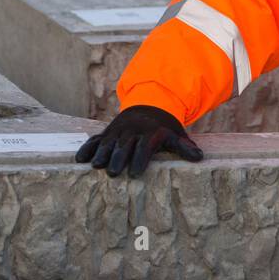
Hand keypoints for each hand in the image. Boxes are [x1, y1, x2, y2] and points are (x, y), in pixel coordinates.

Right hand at [74, 104, 202, 176]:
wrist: (148, 105)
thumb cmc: (163, 128)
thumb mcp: (176, 134)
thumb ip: (184, 147)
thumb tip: (199, 157)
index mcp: (150, 133)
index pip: (145, 147)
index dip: (140, 160)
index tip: (136, 174)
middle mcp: (133, 131)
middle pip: (124, 146)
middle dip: (118, 159)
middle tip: (113, 173)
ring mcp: (118, 131)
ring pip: (108, 142)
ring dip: (102, 153)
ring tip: (96, 166)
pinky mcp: (107, 133)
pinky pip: (95, 139)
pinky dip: (87, 148)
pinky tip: (79, 160)